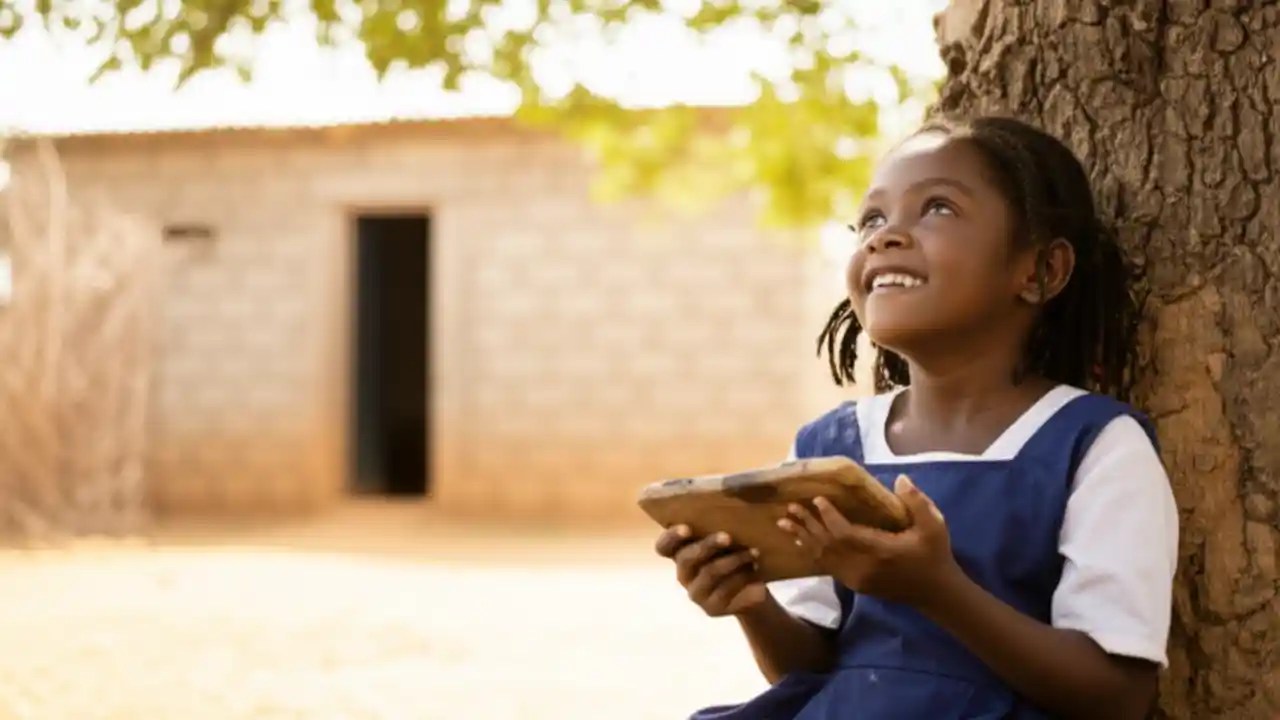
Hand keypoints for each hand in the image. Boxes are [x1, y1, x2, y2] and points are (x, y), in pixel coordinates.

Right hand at [654, 525, 767, 616]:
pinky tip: (757, 575)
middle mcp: (683, 574)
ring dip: (733, 560)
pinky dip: (743, 580)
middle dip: (707, 546)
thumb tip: (736, 510)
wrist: (753, 587)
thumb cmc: (735, 553)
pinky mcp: (711, 609)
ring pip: (709, 573)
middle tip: (727, 537)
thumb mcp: (727, 540)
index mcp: (680, 553)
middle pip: (686, 559)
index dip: (671, 537)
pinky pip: (726, 592)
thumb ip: (721, 528)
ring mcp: (696, 593)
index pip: (664, 546)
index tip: (686, 528)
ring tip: (754, 552)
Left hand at [778, 475, 961, 609]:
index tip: (816, 499)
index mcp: (881, 551)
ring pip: (823, 557)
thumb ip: (917, 502)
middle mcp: (863, 567)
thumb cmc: (934, 554)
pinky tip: (801, 541)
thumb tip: (900, 479)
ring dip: (803, 538)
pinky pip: (828, 567)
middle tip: (789, 508)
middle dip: (807, 525)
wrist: (936, 592)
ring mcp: (857, 578)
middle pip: (827, 545)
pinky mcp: (855, 584)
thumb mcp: (934, 526)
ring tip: (783, 522)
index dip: (829, 517)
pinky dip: (812, 552)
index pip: (845, 534)